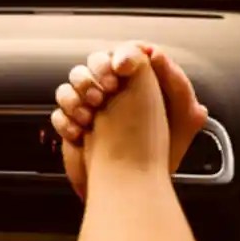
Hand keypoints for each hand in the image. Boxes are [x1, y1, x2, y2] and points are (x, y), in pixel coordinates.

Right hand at [51, 42, 208, 198]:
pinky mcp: (74, 125)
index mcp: (142, 87)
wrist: (127, 187)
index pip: (127, 53)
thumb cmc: (157, 156)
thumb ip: (175, 82)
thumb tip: (155, 54)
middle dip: (97, 73)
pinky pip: (60, 110)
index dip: (122, 55)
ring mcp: (92, 109)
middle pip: (95, 61)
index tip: (122, 68)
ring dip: (78, 95)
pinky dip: (67, 119)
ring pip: (73, 82)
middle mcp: (116, 95)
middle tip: (106, 90)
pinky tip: (81, 132)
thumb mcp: (179, 116)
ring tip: (91, 115)